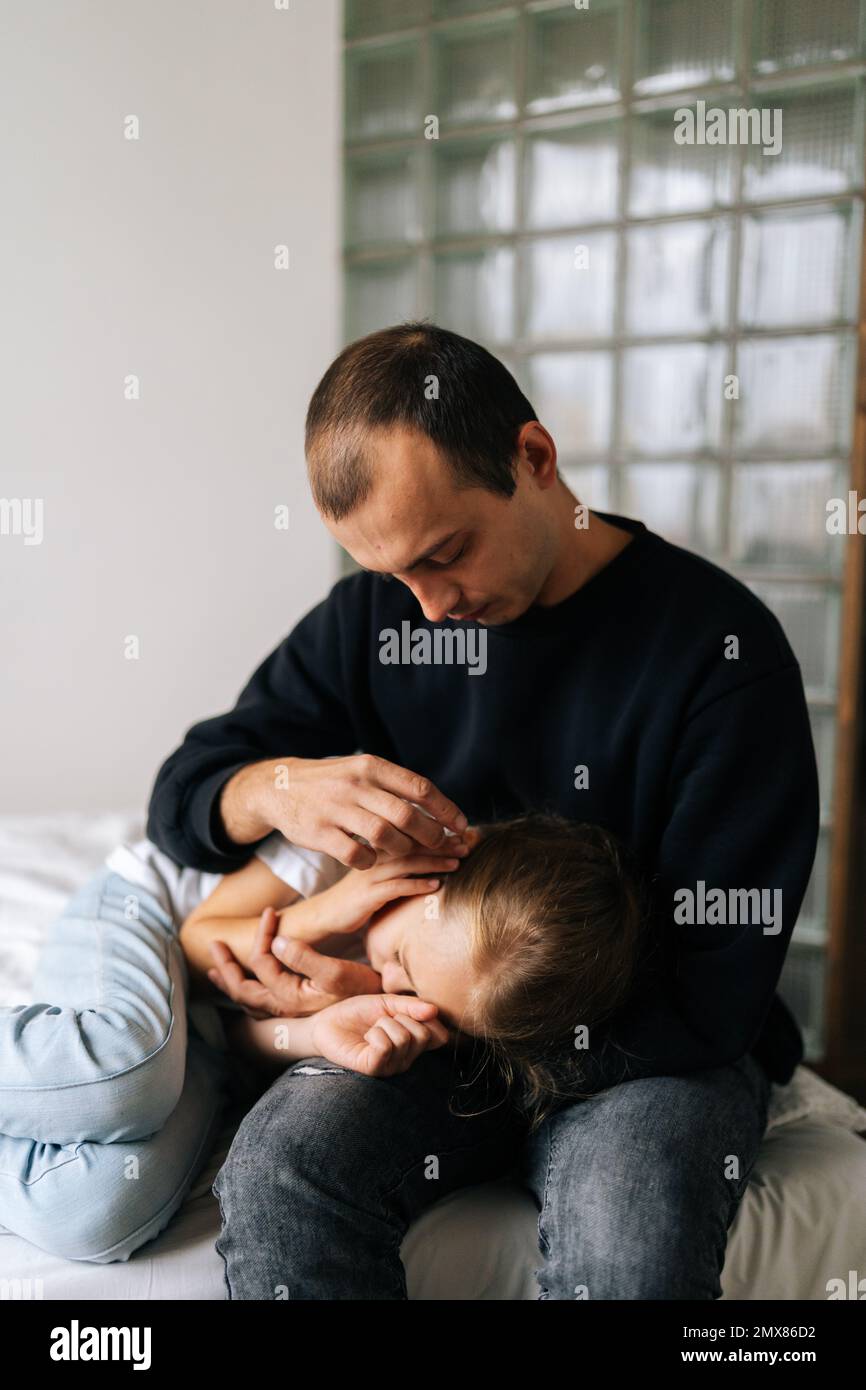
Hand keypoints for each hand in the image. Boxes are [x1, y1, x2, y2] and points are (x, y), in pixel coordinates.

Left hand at [207, 906, 381, 1018]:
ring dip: (229, 982)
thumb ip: (304, 957)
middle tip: (214, 945)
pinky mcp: (294, 1011)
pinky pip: (259, 1004)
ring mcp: (287, 1012)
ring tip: (215, 970)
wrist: (380, 1011)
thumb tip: (276, 941)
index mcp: (288, 996)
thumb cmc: (361, 990)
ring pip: (248, 999)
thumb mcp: (336, 972)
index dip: (263, 933)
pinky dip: (245, 992)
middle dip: (225, 966)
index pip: (262, 961)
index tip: (271, 911)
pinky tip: (246, 984)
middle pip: (241, 989)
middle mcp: (282, 1008)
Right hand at [221, 753, 468, 868]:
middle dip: (431, 834)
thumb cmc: (331, 783)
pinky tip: (372, 860)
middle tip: (444, 845)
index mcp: (371, 766)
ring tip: (409, 853)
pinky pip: (355, 854)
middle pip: (406, 814)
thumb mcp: (361, 771)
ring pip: (384, 835)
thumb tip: (439, 804)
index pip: (419, 787)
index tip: (461, 825)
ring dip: (403, 849)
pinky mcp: (319, 832)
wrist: (278, 787)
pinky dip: (370, 861)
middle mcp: (355, 785)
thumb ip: (394, 785)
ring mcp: (336, 809)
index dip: (445, 808)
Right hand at [292, 850, 464, 941]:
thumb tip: (435, 856)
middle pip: (412, 844)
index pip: (412, 833)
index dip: (439, 833)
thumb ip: (402, 861)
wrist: (326, 914)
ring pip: (406, 863)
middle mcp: (375, 855)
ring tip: (457, 863)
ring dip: (434, 862)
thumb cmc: (359, 893)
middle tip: (466, 845)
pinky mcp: (367, 895)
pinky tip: (435, 886)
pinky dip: (417, 886)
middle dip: (442, 844)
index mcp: (379, 846)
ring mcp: (370, 875)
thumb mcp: (380, 872)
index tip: (463, 835)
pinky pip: (395, 888)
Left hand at [310, 994, 450, 1075]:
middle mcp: (407, 1058)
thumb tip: (434, 1009)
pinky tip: (366, 1037)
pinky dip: (375, 1034)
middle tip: (382, 1020)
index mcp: (414, 1043)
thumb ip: (410, 1006)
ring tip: (372, 1029)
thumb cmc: (357, 1013)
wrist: (326, 1022)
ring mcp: (391, 1066)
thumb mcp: (386, 1002)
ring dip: (384, 1024)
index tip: (405, 1012)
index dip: (427, 1018)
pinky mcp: (374, 1069)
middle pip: (423, 1035)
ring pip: (404, 1039)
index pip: (440, 1036)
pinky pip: (386, 1048)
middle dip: (400, 1017)